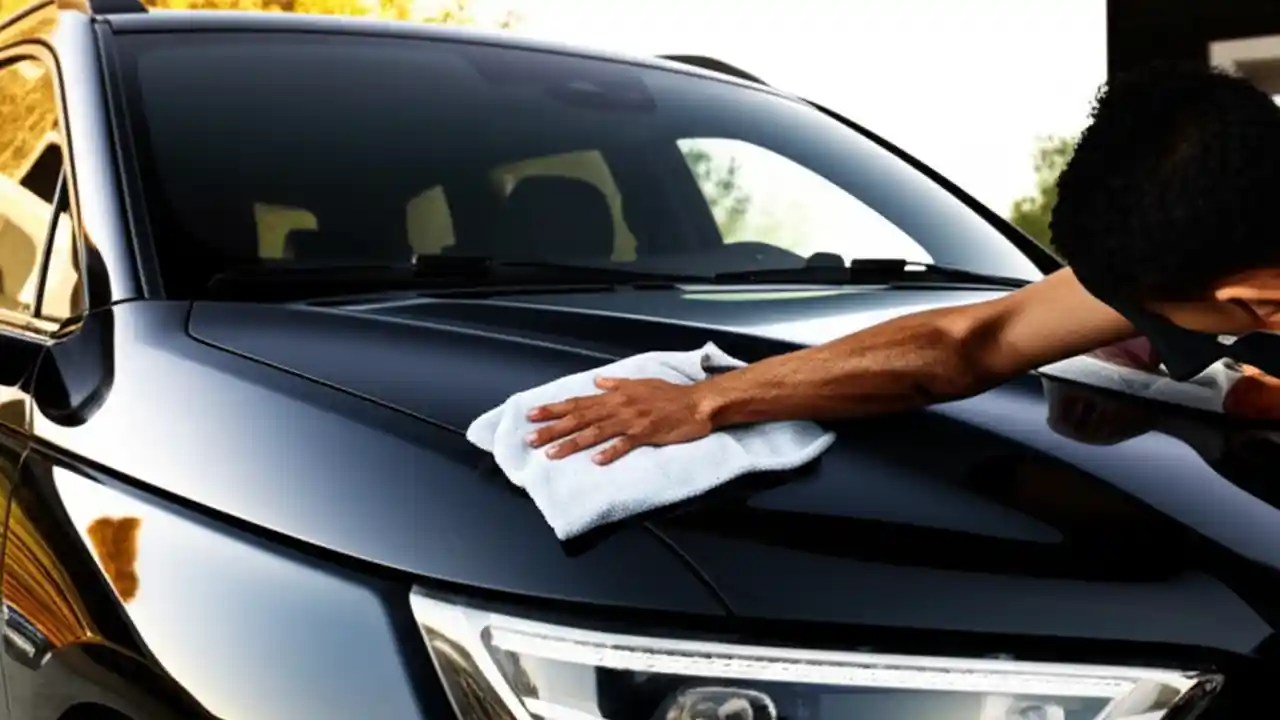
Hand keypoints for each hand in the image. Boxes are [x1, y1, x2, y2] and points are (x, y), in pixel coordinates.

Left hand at [526, 377, 714, 463]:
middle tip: (529, 439)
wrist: (696, 403)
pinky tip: (595, 461)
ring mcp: (631, 421)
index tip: (532, 415)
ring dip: (572, 443)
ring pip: (595, 432)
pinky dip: (610, 452)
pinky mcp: (646, 434)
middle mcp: (618, 406)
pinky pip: (625, 444)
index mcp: (614, 396)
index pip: (577, 402)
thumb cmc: (669, 394)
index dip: (553, 409)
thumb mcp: (639, 383)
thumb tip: (597, 381)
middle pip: (580, 418)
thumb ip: (616, 384)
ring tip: (551, 454)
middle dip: (553, 428)